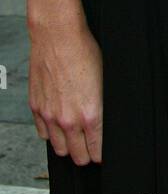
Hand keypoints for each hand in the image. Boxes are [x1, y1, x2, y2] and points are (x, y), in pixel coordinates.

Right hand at [29, 20, 102, 163]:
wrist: (58, 37)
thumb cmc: (84, 52)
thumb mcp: (104, 81)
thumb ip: (102, 108)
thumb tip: (104, 123)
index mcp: (91, 114)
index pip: (96, 150)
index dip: (100, 154)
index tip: (102, 153)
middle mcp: (68, 120)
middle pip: (77, 156)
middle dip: (85, 155)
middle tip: (90, 150)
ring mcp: (50, 115)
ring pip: (59, 149)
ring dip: (68, 146)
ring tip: (74, 140)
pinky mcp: (36, 108)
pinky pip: (43, 133)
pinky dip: (51, 133)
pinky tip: (58, 126)